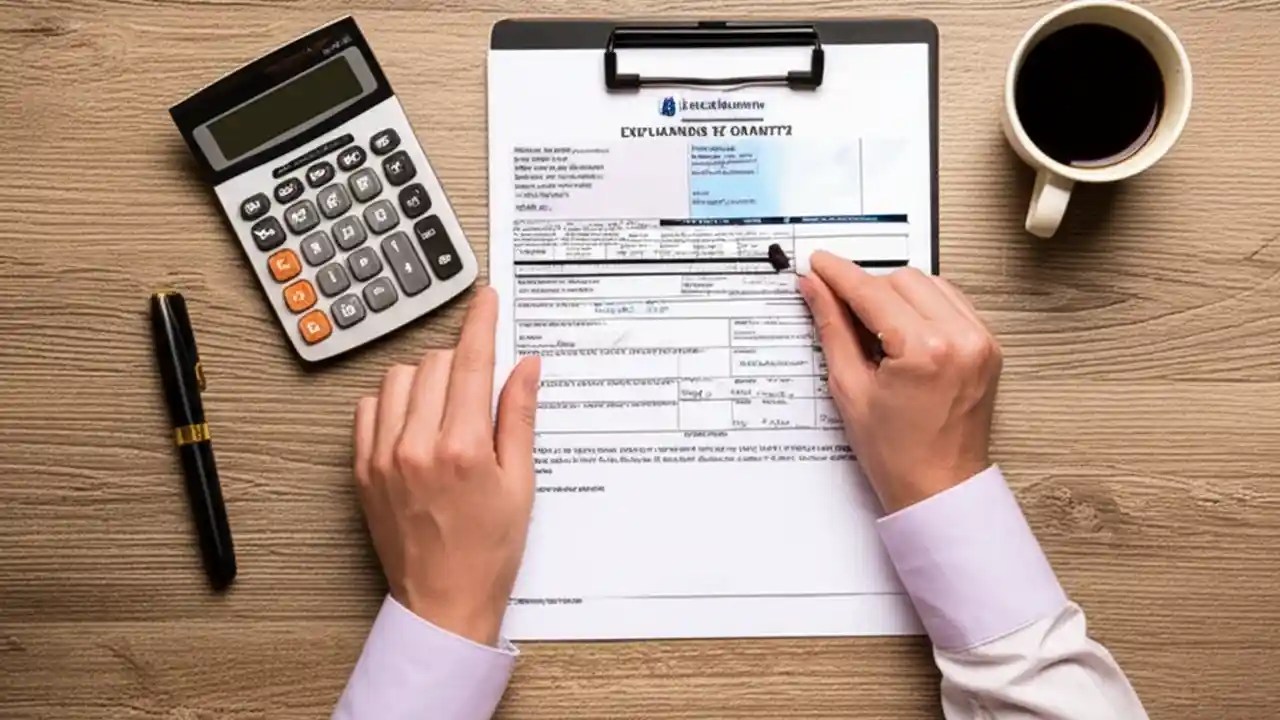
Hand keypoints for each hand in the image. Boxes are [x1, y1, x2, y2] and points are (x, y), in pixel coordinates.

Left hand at [352, 287, 541, 645]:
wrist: (443, 601)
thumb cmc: (488, 552)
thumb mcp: (521, 483)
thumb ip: (518, 417)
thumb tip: (525, 367)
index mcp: (462, 448)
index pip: (470, 362)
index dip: (480, 323)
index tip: (484, 299)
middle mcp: (416, 446)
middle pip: (434, 364)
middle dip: (460, 360)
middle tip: (480, 384)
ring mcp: (383, 457)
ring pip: (398, 379)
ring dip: (425, 378)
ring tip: (448, 408)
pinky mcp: (362, 471)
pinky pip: (369, 409)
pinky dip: (392, 403)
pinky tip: (415, 423)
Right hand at [798, 252, 1001, 512]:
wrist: (940, 488)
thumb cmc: (897, 455)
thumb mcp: (850, 388)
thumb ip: (832, 328)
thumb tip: (814, 289)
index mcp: (925, 350)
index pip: (873, 292)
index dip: (840, 275)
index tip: (819, 264)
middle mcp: (961, 338)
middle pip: (904, 278)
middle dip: (868, 287)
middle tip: (838, 305)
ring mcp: (981, 341)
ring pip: (930, 284)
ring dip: (897, 293)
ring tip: (872, 326)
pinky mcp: (988, 346)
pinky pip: (952, 303)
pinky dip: (923, 306)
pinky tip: (901, 330)